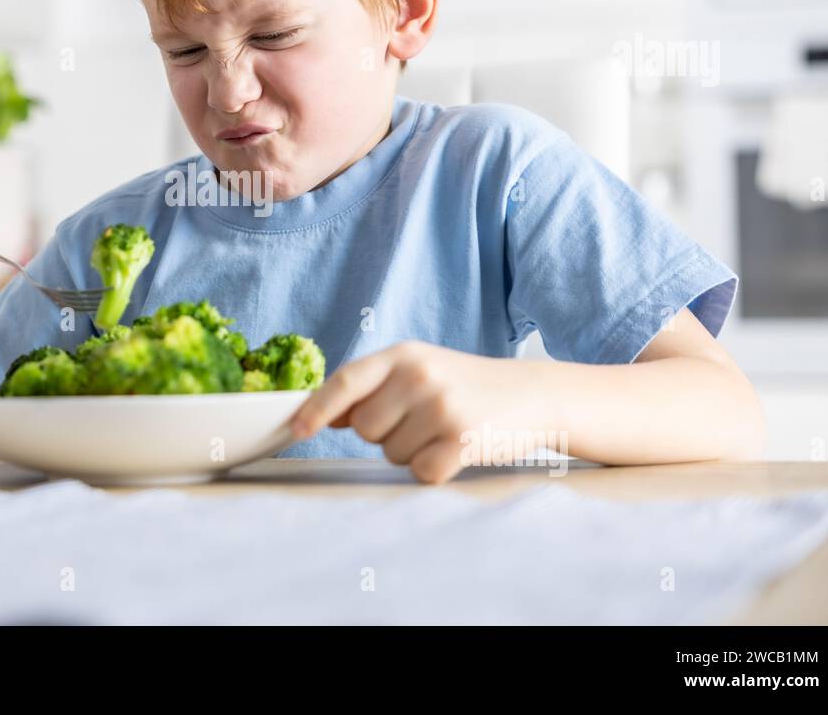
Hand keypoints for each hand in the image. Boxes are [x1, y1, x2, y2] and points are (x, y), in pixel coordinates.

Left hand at [290, 341, 546, 483]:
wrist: (531, 394)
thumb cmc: (464, 385)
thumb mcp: (417, 370)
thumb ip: (370, 388)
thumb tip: (315, 412)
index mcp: (403, 355)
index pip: (346, 381)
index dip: (316, 408)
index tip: (295, 429)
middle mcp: (420, 375)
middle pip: (363, 428)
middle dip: (383, 433)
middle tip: (419, 419)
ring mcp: (442, 406)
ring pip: (390, 454)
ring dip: (410, 451)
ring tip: (441, 429)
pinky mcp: (463, 439)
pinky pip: (421, 471)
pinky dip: (433, 468)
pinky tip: (456, 448)